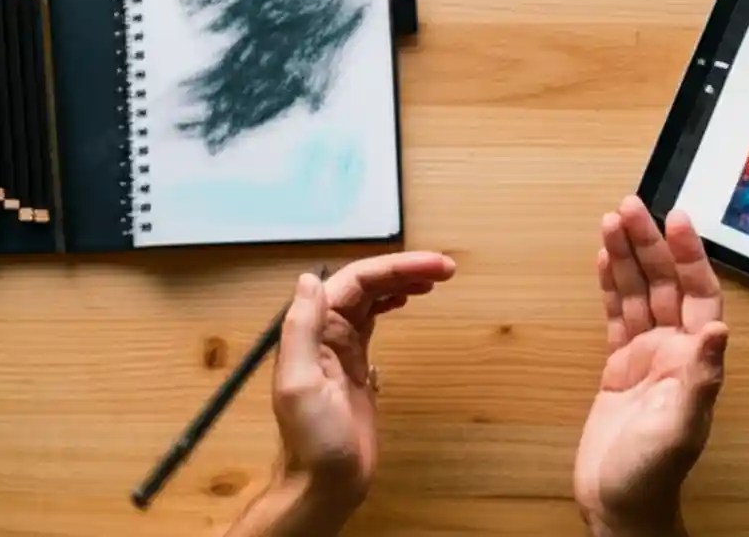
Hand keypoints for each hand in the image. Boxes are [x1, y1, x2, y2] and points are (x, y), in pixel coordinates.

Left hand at [226, 252, 456, 536]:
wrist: (324, 483)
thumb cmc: (314, 441)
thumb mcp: (301, 384)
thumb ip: (302, 329)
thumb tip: (309, 279)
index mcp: (315, 331)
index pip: (357, 282)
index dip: (395, 267)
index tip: (433, 266)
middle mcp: (326, 333)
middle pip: (368, 285)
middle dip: (405, 270)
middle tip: (447, 268)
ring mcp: (342, 348)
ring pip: (372, 299)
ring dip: (401, 282)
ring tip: (435, 277)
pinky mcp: (356, 366)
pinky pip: (374, 321)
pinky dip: (391, 304)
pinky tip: (406, 300)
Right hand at [574, 197, 728, 536]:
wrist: (619, 504)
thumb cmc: (653, 475)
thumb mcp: (680, 428)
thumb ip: (700, 378)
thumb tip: (718, 330)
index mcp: (695, 360)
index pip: (699, 294)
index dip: (689, 256)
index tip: (676, 219)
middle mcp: (675, 351)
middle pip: (664, 284)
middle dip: (648, 244)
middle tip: (630, 206)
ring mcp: (646, 356)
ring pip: (637, 293)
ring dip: (625, 257)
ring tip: (611, 220)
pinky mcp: (619, 366)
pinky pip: (615, 316)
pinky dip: (607, 286)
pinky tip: (602, 260)